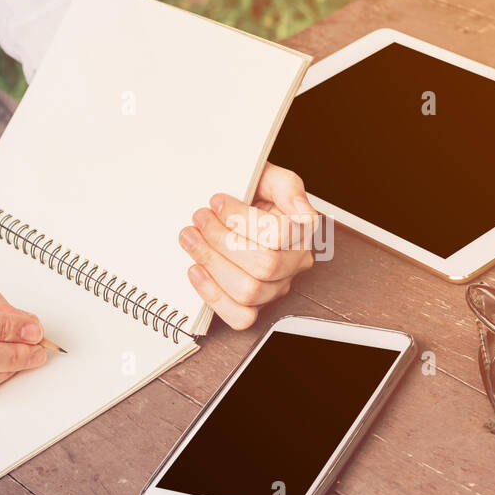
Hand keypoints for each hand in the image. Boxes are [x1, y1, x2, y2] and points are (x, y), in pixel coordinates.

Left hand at [179, 163, 317, 329]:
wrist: (230, 209)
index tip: (217, 201)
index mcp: (301, 232)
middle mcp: (293, 263)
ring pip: (249, 291)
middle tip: (200, 219)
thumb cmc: (250, 195)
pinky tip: (196, 270)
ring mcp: (274, 287)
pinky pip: (240, 316)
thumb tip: (302, 211)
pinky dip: (213, 295)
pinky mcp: (254, 306)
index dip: (241, 219)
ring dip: (211, 262)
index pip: (280, 235)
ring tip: (191, 239)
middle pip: (264, 265)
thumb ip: (287, 187)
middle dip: (222, 240)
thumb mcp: (268, 178)